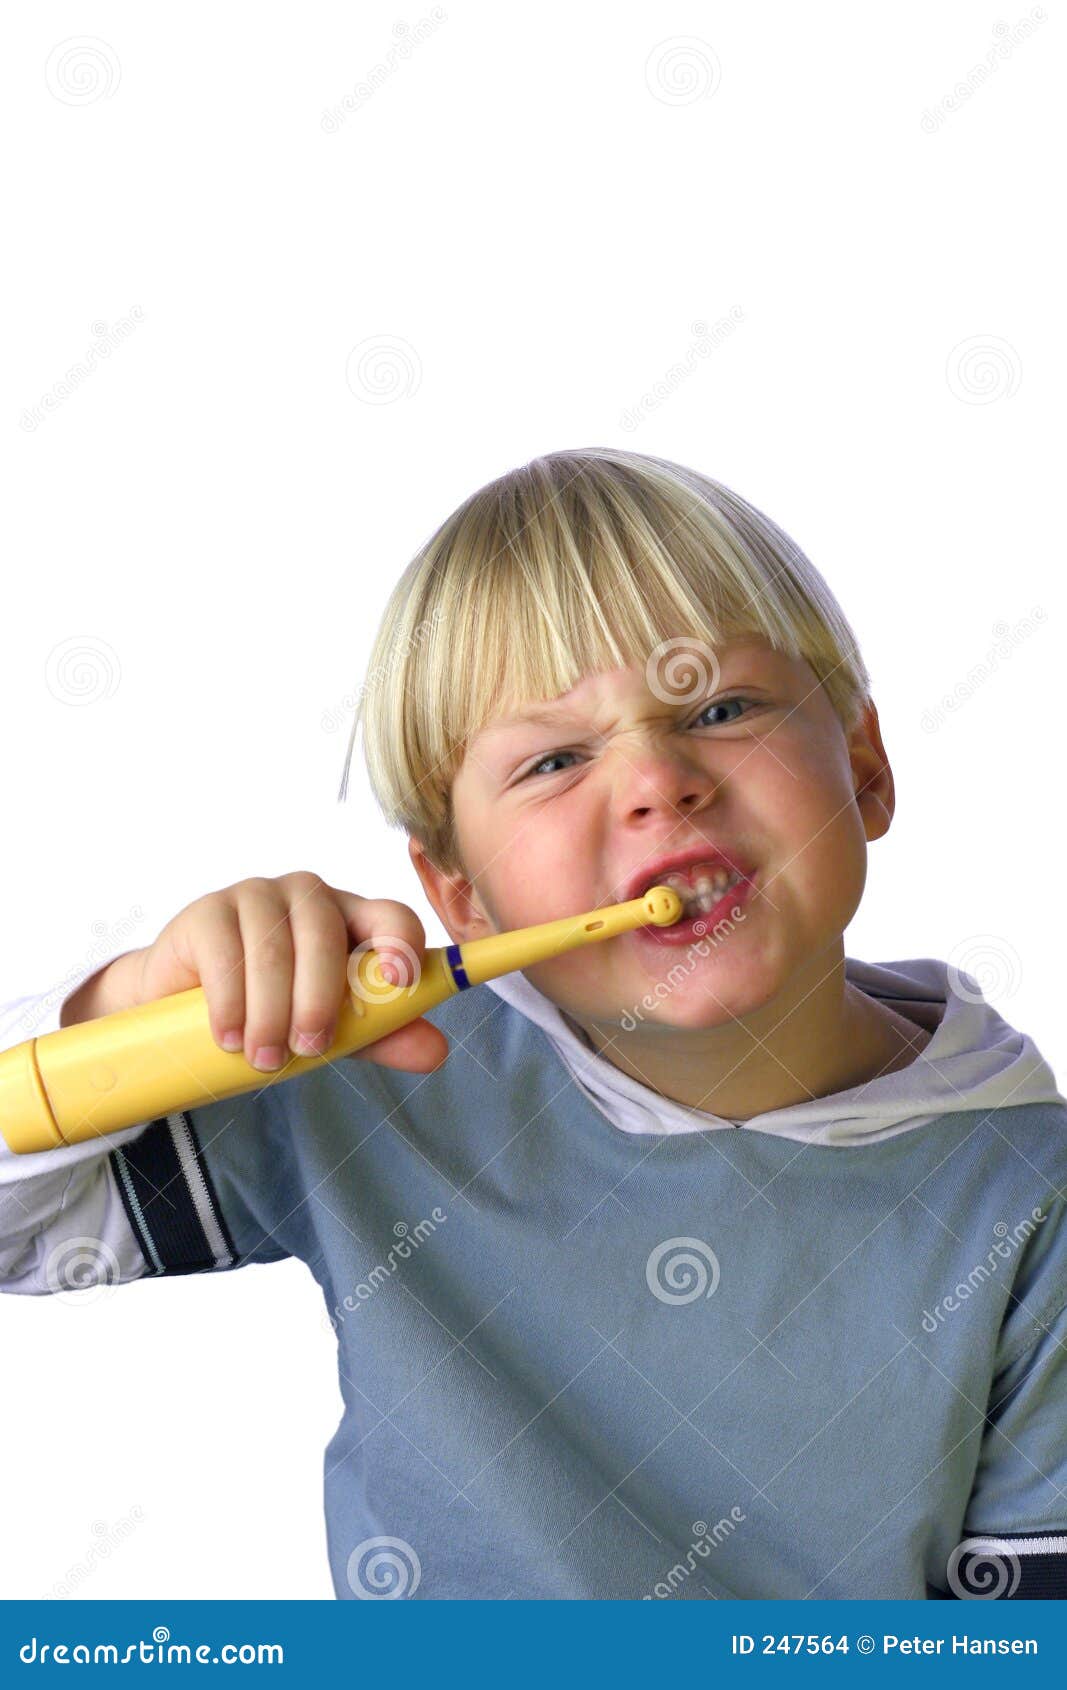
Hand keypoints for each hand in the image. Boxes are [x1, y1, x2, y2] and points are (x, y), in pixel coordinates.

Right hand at [134, 870, 448, 1073]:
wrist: (187, 1009)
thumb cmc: (275, 1009)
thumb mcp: (334, 1028)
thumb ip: (382, 1033)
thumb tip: (436, 1052)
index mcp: (353, 918)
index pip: (391, 916)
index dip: (401, 940)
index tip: (399, 978)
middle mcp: (310, 897)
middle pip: (326, 936)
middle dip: (320, 999)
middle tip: (308, 1049)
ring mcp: (257, 897)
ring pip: (274, 949)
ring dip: (271, 1012)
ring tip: (264, 1058)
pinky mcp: (208, 911)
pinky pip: (225, 952)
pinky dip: (230, 1002)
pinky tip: (229, 1036)